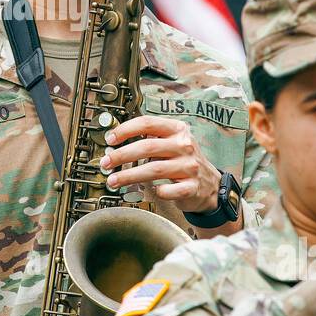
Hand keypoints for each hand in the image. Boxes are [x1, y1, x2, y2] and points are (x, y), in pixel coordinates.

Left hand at [100, 116, 220, 214]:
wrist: (210, 184)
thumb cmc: (183, 161)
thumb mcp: (172, 141)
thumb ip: (150, 138)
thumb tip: (116, 140)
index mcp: (177, 129)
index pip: (147, 123)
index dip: (125, 130)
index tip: (110, 139)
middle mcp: (184, 145)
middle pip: (147, 147)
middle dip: (121, 155)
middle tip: (106, 163)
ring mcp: (189, 166)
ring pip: (154, 169)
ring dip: (129, 176)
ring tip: (113, 180)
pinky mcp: (192, 187)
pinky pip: (169, 190)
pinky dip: (157, 192)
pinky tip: (151, 192)